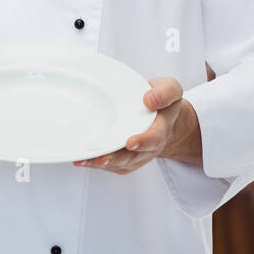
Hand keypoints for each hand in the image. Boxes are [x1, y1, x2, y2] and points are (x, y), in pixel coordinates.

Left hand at [73, 77, 200, 174]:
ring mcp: (137, 154)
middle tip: (101, 158)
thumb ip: (166, 93)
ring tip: (84, 160)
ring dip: (102, 163)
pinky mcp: (125, 158)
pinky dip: (96, 163)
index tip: (131, 142)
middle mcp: (149, 146)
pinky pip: (112, 164)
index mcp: (161, 128)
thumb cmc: (162, 100)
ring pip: (120, 163)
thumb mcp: (171, 89)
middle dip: (116, 158)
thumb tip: (149, 99)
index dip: (143, 141)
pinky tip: (82, 160)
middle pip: (133, 157)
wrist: (161, 114)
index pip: (155, 137)